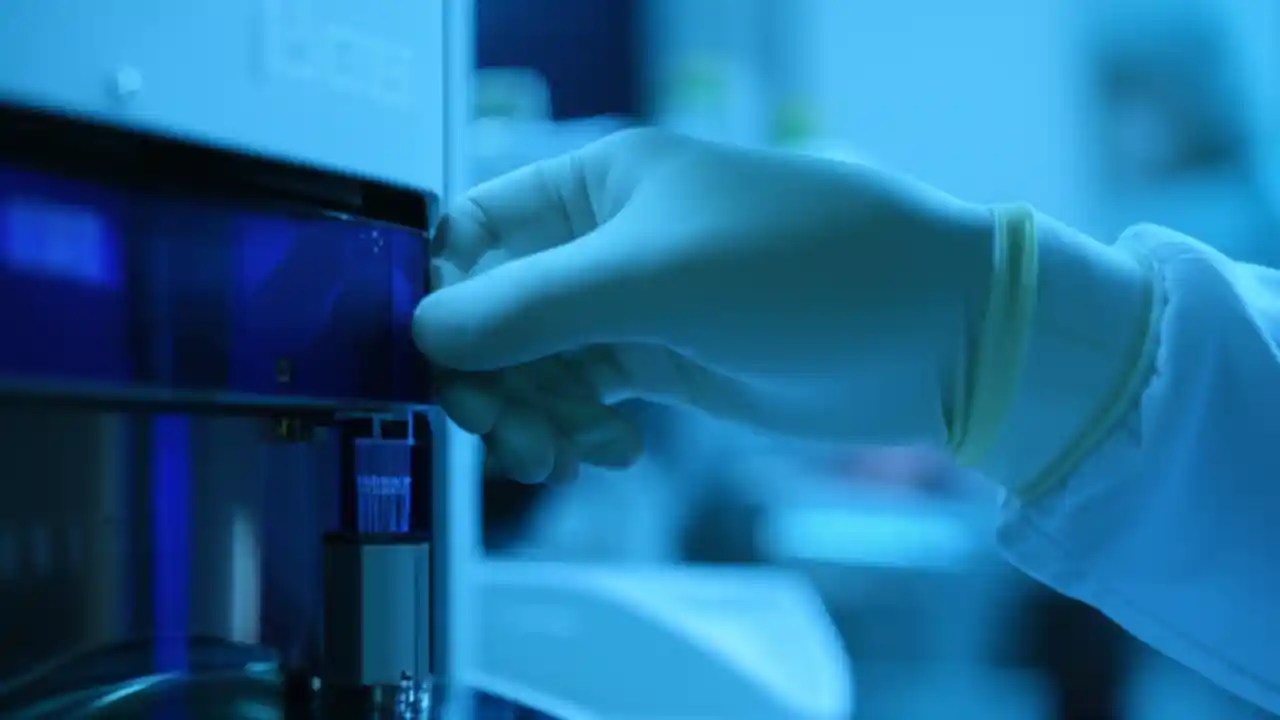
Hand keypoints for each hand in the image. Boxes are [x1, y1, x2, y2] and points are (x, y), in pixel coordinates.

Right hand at [414, 128, 995, 483]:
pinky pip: (587, 398)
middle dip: (490, 376)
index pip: (475, 232)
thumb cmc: (803, 269)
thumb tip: (424, 331)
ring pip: (537, 364)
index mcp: (598, 184)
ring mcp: (637, 306)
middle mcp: (607, 241)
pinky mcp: (667, 363)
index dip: (443, 296)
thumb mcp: (655, 278)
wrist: (931, 334)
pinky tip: (613, 451)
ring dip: (532, 414)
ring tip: (564, 456)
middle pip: (496, 311)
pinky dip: (582, 429)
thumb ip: (533, 306)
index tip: (437, 364)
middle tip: (508, 436)